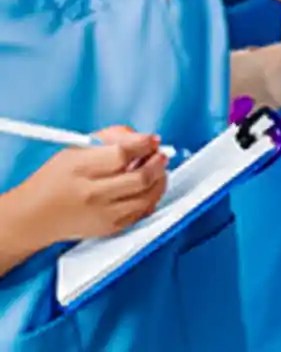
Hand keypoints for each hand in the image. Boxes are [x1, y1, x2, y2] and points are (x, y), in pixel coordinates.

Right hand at [16, 127, 168, 245]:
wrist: (35, 217)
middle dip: (158, 162)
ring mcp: (104, 214)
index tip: (153, 140)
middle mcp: (93, 194)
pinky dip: (152, 196)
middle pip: (141, 177)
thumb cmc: (55, 179)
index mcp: (81, 169)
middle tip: (160, 154)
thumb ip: (111, 137)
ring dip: (160, 179)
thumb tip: (145, 138)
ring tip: (156, 169)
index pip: (122, 154)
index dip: (144, 144)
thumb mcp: (75, 149)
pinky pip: (144, 210)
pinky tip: (146, 186)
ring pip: (148, 196)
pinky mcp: (112, 227)